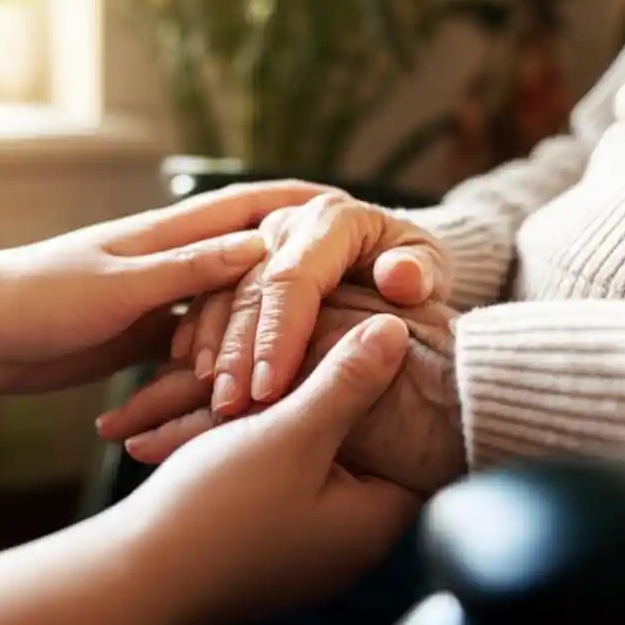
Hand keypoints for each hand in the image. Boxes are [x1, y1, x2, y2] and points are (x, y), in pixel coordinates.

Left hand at [0, 181, 333, 392]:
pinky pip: (195, 345)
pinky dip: (223, 356)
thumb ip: (189, 270)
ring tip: (316, 336)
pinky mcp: (138, 337)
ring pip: (225, 307)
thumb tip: (264, 250)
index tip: (346, 207)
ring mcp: (155, 300)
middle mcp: (168, 263)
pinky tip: (255, 376)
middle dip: (293, 270)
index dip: (296, 207)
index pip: (246, 211)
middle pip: (246, 261)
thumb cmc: (37, 301)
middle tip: (351, 285)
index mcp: (166, 236)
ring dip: (260, 320)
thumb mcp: (121, 287)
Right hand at [107, 315, 420, 624]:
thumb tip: (398, 332)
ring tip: (262, 375)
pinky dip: (250, 441)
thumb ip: (347, 382)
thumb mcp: (291, 434)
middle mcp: (344, 540)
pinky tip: (224, 411)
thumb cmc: (220, 514)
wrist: (130, 580)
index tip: (387, 343)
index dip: (403, 390)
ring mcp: (298, 543)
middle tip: (323, 344)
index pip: (414, 446)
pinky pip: (267, 476)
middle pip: (358, 446)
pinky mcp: (257, 539)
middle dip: (333, 393)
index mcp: (372, 521)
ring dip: (281, 413)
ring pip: (303, 455)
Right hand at [174, 194, 451, 416]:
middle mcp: (285, 225)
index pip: (295, 279)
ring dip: (214, 351)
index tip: (270, 388)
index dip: (279, 335)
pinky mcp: (234, 267)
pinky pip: (206, 301)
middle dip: (239, 351)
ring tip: (215, 402)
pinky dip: (199, 341)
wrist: (392, 257)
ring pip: (219, 295)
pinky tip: (195, 380)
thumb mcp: (429, 269)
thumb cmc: (414, 272)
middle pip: (250, 289)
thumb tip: (400, 276)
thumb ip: (418, 272)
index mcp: (331, 219)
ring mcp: (254, 245)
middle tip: (232, 406)